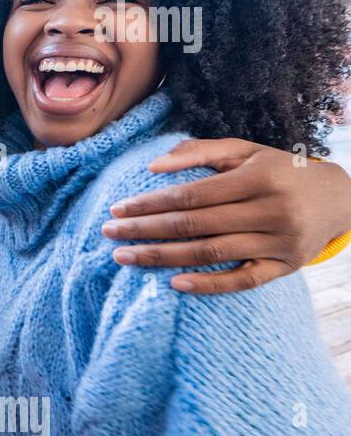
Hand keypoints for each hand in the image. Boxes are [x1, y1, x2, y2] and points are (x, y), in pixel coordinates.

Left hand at [102, 137, 350, 293]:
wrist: (340, 198)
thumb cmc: (280, 170)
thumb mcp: (246, 151)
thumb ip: (199, 152)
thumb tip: (152, 166)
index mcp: (258, 178)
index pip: (191, 194)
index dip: (151, 203)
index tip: (118, 209)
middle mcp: (271, 210)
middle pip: (195, 225)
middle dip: (146, 230)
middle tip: (108, 233)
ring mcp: (279, 242)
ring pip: (211, 253)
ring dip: (162, 257)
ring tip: (125, 256)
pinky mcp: (286, 267)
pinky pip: (242, 282)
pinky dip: (208, 284)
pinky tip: (173, 283)